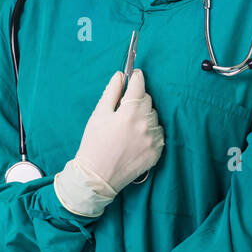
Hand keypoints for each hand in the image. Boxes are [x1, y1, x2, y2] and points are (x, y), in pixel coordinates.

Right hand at [55, 68, 163, 216]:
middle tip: (123, 109)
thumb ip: (111, 93)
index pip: (139, 86)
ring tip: (128, 127)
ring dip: (144, 116)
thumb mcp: (98, 115)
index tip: (135, 74)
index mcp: (129, 112)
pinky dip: (149, 131)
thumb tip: (120, 76)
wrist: (97, 177)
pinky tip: (135, 138)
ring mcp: (153, 139)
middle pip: (148, 100)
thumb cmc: (94, 144)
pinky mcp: (157, 151)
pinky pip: (158, 133)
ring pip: (154, 117)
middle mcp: (145, 124)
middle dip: (137, 100)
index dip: (137, 77)